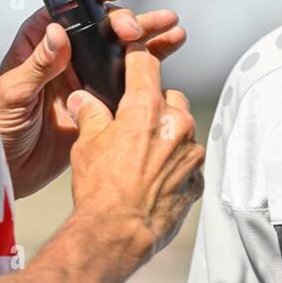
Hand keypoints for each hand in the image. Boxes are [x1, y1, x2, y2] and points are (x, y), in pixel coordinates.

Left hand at [0, 0, 185, 197]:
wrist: (10, 172)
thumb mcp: (12, 94)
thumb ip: (36, 66)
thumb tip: (56, 34)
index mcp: (40, 43)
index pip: (68, 7)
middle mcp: (67, 54)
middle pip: (102, 25)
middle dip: (125, 20)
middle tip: (137, 29)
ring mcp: (87, 76)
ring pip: (122, 47)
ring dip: (149, 34)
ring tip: (171, 28)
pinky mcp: (102, 100)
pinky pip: (131, 77)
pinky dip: (152, 62)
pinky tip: (170, 49)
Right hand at [66, 44, 204, 263]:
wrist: (118, 233)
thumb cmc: (101, 189)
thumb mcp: (87, 144)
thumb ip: (90, 114)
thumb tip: (83, 101)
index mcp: (146, 108)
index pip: (146, 64)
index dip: (137, 54)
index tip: (135, 49)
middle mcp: (175, 123)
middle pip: (169, 97)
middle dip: (153, 106)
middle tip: (132, 125)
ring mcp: (191, 151)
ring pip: (182, 128)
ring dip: (166, 135)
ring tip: (141, 157)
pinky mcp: (197, 178)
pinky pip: (188, 159)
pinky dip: (175, 163)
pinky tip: (154, 177)